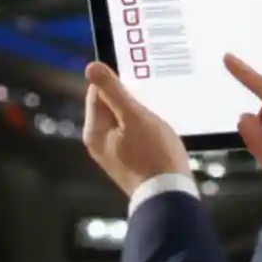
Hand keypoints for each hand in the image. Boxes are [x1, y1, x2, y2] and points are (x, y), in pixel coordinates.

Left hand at [82, 62, 191, 196]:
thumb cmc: (154, 155)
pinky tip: (158, 132)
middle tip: (151, 100)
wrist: (169, 195)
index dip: (118, 83)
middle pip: (111, 105)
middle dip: (130, 99)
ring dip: (139, 114)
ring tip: (157, 118)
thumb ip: (113, 91)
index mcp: (95, 131)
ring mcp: (114, 152)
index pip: (97, 92)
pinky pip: (133, 134)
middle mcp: (100, 142)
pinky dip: (145, 128)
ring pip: (124, 119)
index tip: (139, 84)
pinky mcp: (129, 159)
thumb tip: (92, 67)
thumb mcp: (134, 116)